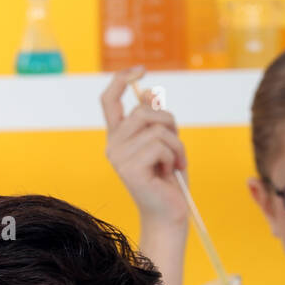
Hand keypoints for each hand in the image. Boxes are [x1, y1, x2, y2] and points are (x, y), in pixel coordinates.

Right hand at [101, 68, 188, 226]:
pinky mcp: (130, 169)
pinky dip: (174, 156)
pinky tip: (169, 173)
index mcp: (117, 137)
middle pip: (143, 111)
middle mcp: (113, 145)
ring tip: (173, 163)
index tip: (141, 70)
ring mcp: (119, 157)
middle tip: (175, 148)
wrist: (168, 214)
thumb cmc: (168, 180)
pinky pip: (161, 145)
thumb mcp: (165, 142)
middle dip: (168, 123)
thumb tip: (150, 93)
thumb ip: (157, 119)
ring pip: (156, 127)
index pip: (109, 100)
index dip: (122, 79)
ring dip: (175, 144)